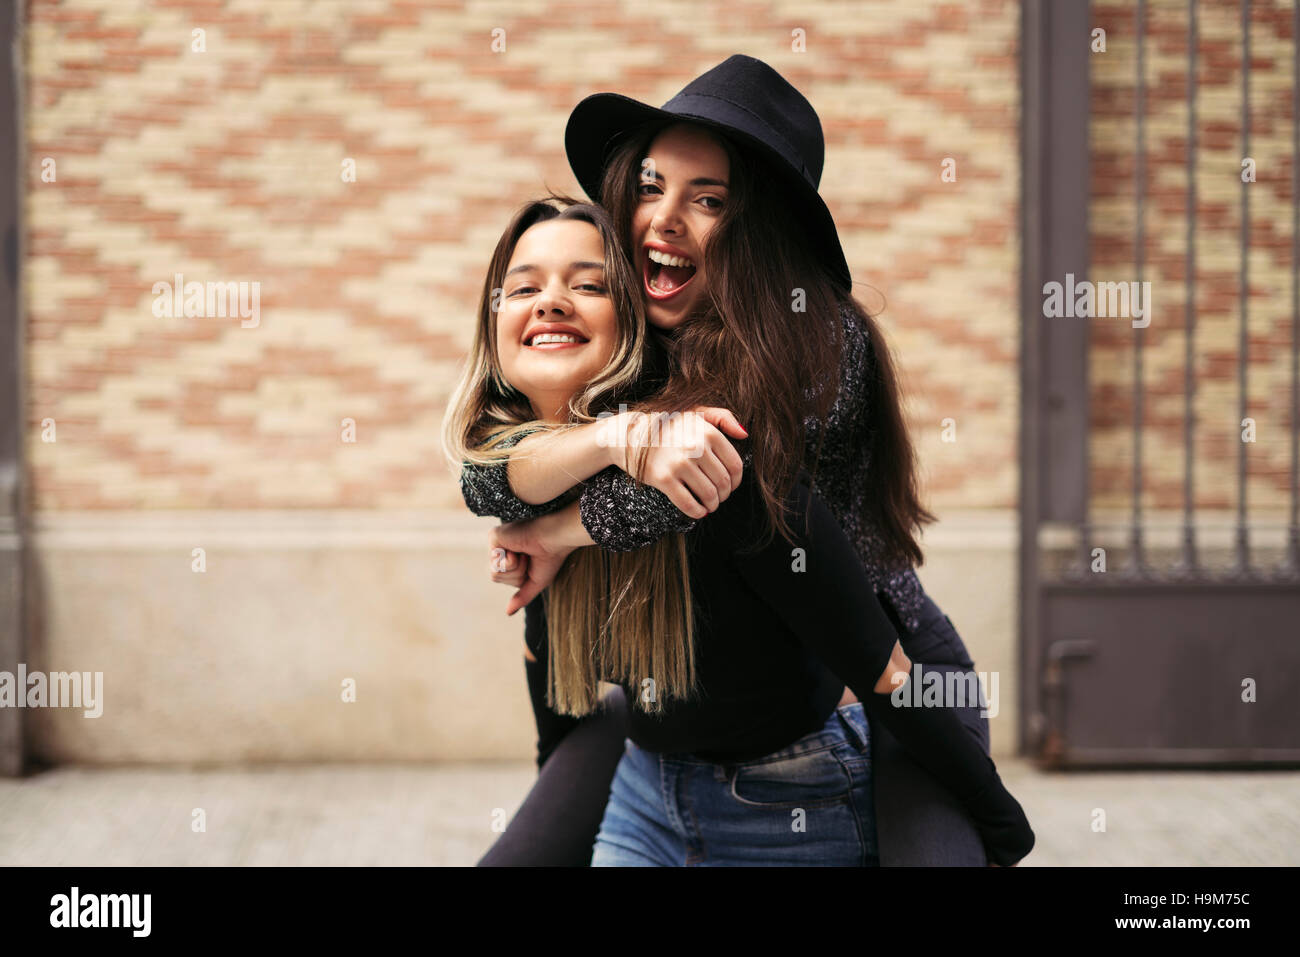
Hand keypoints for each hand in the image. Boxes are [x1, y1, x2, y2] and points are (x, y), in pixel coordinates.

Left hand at [489, 507, 583, 615]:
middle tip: (528, 557)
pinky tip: (520, 547)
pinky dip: (512, 561)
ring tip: (525, 552)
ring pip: (494, 572)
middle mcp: (498, 547)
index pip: (499, 578)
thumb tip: (508, 613)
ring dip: (515, 568)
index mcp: (506, 555)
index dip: (517, 578)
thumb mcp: (535, 582)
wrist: (557, 540)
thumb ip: (522, 596)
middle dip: (516, 574)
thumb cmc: (550, 557)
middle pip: (494, 576)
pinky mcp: (494, 536)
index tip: (531, 561)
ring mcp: (495, 541)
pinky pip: (496, 564)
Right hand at [613, 406, 746, 518]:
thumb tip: (745, 435)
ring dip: (712, 505)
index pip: (734, 465)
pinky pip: (688, 503)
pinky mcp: (664, 479)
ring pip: (709, 495)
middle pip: (723, 483)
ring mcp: (679, 464)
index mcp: (708, 432)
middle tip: (718, 497)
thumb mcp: (695, 413)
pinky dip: (697, 512)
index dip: (736, 481)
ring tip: (709, 504)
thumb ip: (722, 418)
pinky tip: (698, 511)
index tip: (730, 486)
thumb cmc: (667, 425)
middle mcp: (696, 447)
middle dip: (724, 495)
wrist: (630, 435)